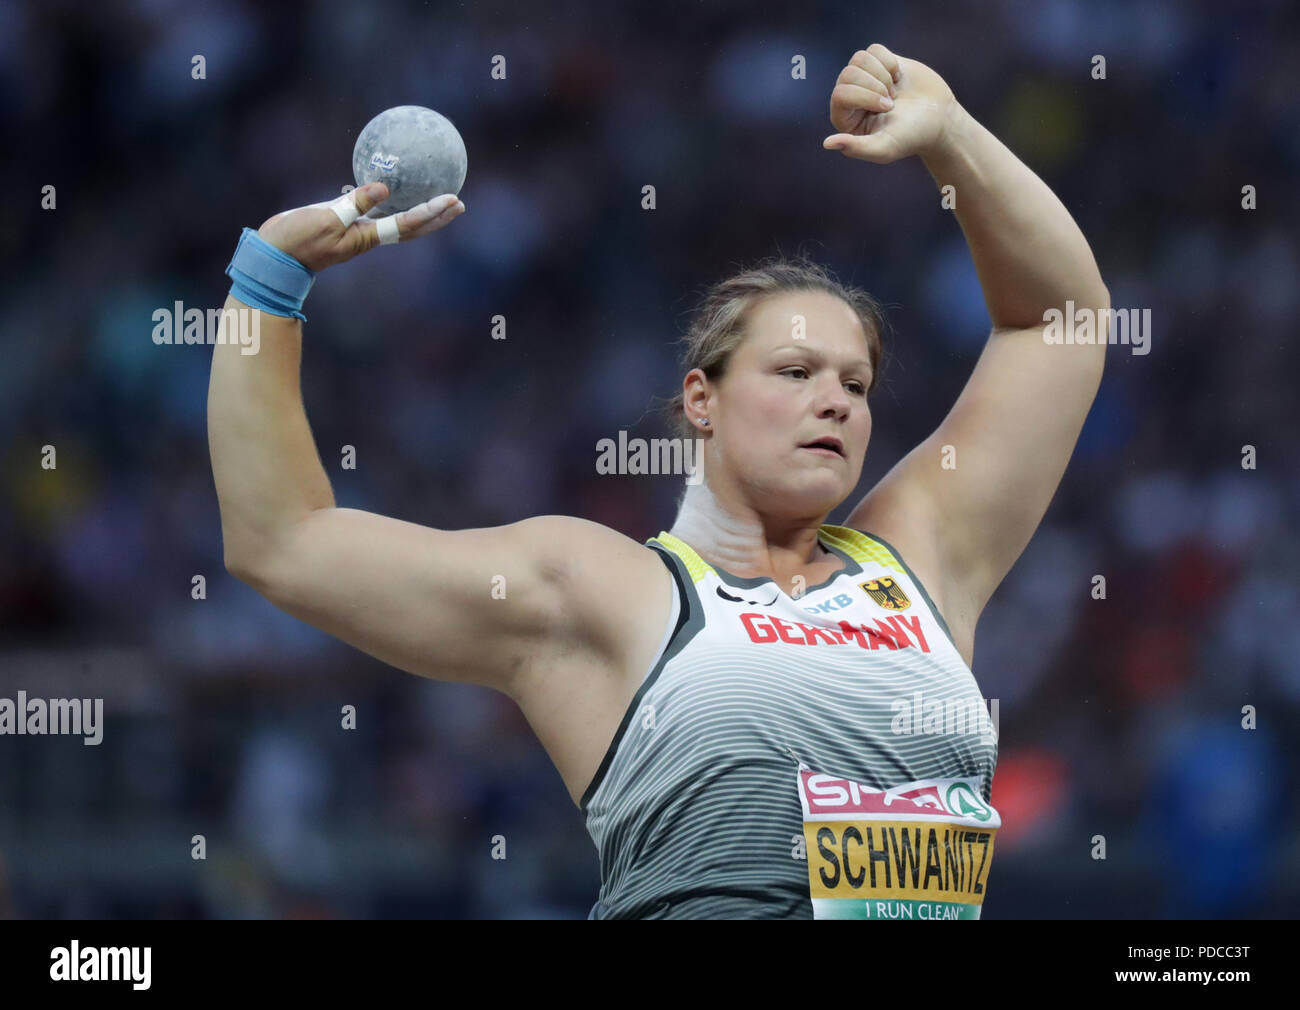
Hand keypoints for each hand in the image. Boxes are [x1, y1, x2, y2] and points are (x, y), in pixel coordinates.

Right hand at [256, 183, 465, 271]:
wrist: (275, 255)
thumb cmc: (297, 239)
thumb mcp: (325, 219)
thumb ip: (353, 202)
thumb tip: (383, 188)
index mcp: (367, 236)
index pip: (407, 223)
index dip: (431, 211)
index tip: (453, 200)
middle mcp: (369, 235)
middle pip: (411, 226)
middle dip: (437, 216)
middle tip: (459, 203)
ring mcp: (358, 231)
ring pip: (396, 220)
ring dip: (419, 210)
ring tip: (438, 197)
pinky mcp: (345, 223)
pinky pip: (373, 209)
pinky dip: (385, 199)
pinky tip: (385, 185)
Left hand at [823, 43, 957, 163]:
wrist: (940, 119)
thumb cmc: (911, 137)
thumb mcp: (883, 148)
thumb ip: (856, 148)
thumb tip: (827, 143)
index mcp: (845, 119)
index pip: (840, 93)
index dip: (866, 96)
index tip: (888, 108)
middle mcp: (849, 97)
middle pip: (848, 73)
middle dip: (876, 85)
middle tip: (892, 102)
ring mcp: (864, 79)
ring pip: (859, 58)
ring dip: (883, 74)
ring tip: (894, 91)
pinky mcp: (879, 64)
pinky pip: (874, 50)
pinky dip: (890, 62)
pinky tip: (898, 79)